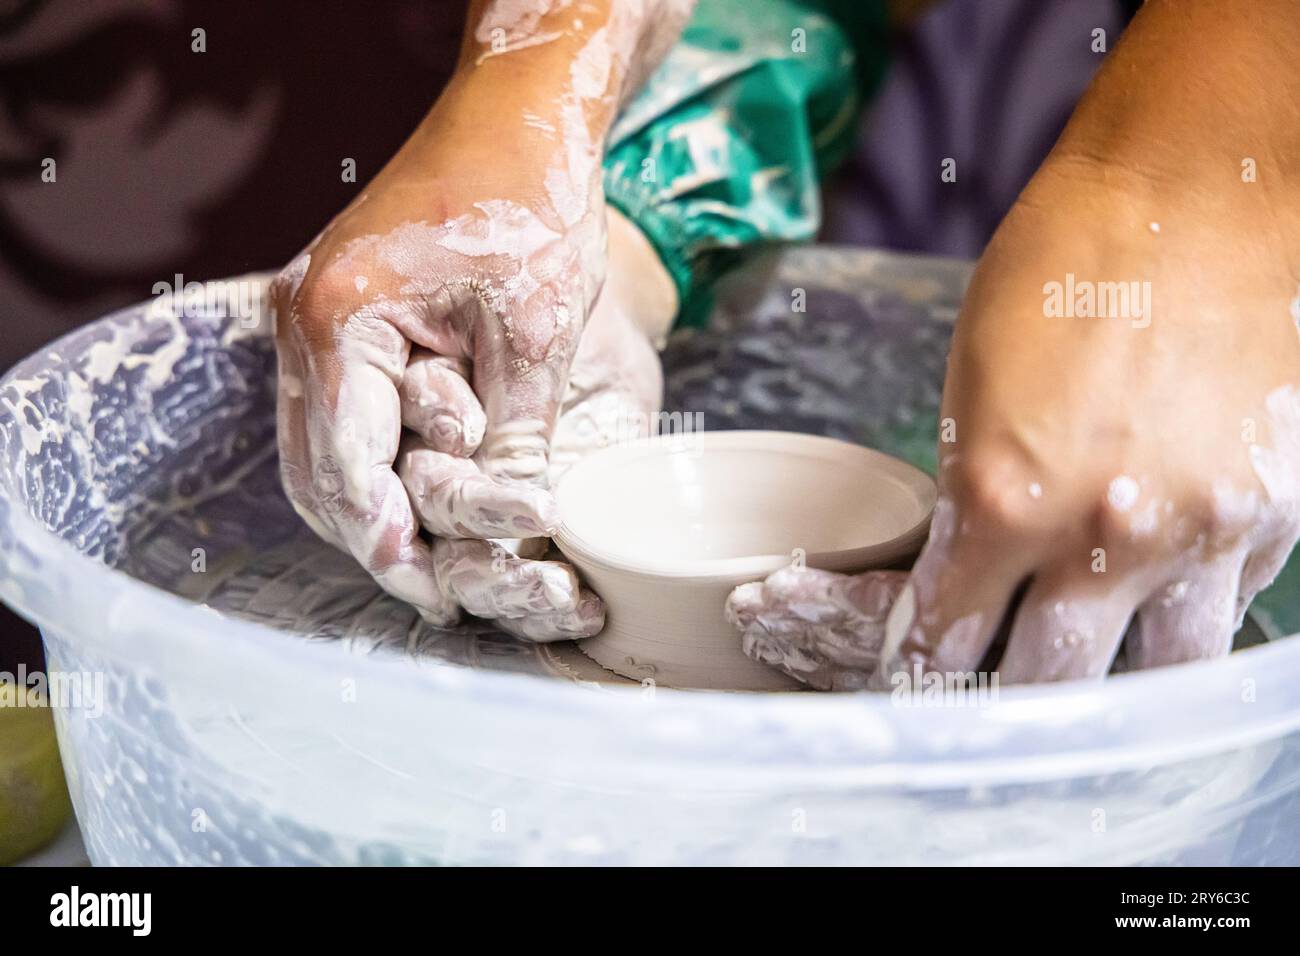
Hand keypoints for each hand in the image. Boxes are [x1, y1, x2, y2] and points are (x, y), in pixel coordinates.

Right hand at [273, 1, 688, 632]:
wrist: (517, 120)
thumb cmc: (530, 206)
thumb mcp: (534, 334)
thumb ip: (514, 437)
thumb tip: (514, 526)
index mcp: (339, 321)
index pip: (345, 468)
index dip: (387, 540)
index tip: (432, 592)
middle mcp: (306, 325)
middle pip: (317, 472)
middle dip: (375, 538)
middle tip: (435, 592)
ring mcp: (315, 321)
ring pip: (322, 452)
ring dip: (373, 509)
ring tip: (432, 561)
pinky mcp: (342, 321)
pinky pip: (343, 416)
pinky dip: (379, 463)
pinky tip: (422, 495)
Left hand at [730, 0, 1299, 688]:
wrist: (1195, 194)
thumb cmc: (1062, 268)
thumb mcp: (971, 387)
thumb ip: (970, 501)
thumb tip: (962, 576)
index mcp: (1006, 502)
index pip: (950, 641)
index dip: (926, 670)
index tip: (923, 683)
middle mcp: (1106, 537)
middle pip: (1048, 684)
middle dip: (1009, 697)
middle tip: (993, 693)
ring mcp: (1202, 533)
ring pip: (1155, 678)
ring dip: (1113, 681)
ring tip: (1087, 669)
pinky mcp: (1273, 516)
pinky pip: (1226, 609)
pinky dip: (1187, 615)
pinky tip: (1158, 595)